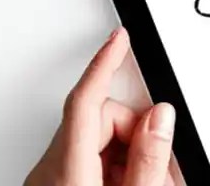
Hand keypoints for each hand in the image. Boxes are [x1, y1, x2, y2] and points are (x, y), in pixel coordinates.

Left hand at [25, 28, 175, 185]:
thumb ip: (149, 158)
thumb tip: (161, 117)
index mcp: (68, 171)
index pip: (85, 100)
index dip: (105, 63)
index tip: (119, 39)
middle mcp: (51, 172)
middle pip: (100, 118)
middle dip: (135, 130)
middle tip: (155, 161)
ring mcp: (49, 180)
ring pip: (97, 136)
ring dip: (127, 151)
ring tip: (143, 180)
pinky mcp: (55, 185)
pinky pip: (87, 157)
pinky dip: (114, 164)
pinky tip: (128, 183)